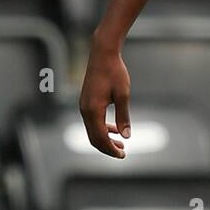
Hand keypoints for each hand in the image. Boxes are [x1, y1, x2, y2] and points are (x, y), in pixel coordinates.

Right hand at [79, 37, 131, 158]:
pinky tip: (115, 129)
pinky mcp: (86, 102)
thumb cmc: (115, 72)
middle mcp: (85, 110)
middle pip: (93, 138)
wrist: (102, 54)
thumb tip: (126, 135)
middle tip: (123, 153)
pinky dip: (102, 129)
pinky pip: (92, 121)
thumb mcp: (123, 95)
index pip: (100, 138)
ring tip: (121, 144)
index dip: (111, 149)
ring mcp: (84, 106)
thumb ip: (123, 116)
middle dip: (107, 147)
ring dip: (105, 139)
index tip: (123, 155)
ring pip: (92, 130)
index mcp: (93, 110)